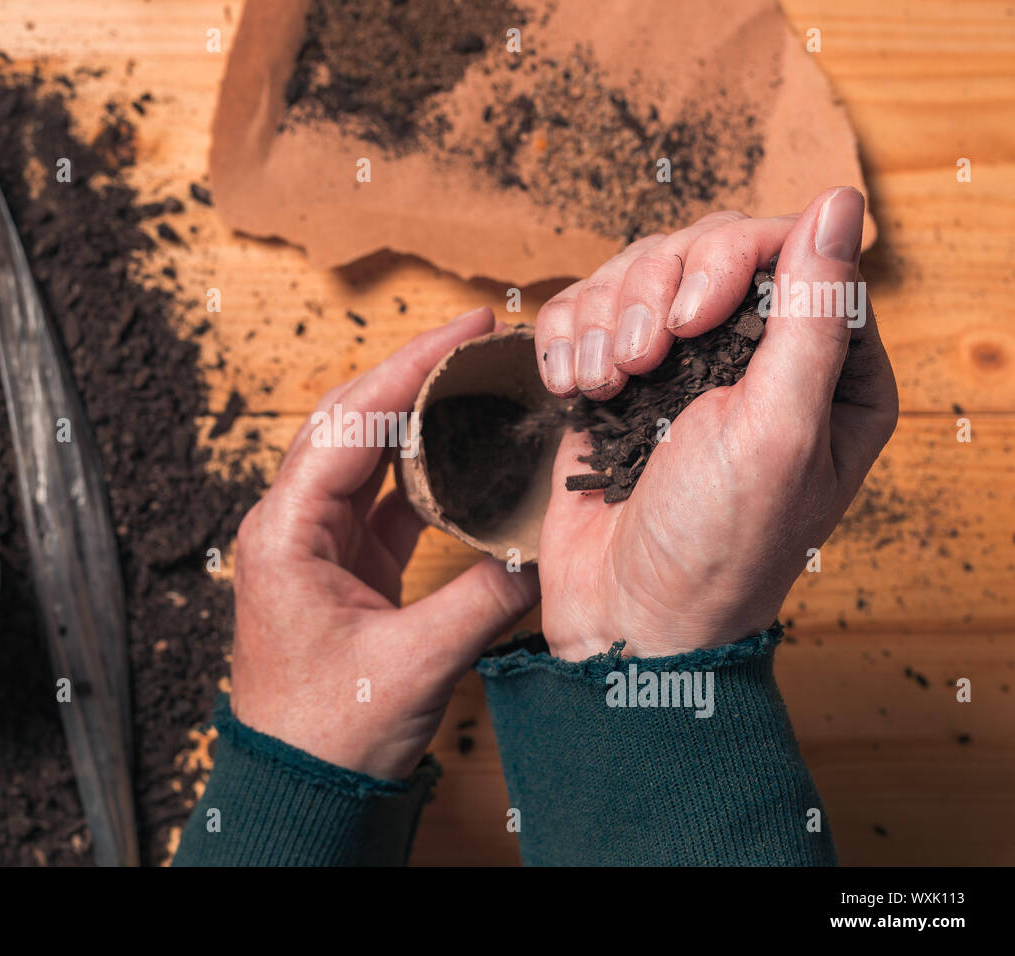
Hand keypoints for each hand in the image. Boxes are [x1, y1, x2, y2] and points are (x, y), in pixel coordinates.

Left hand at [230, 308, 539, 778]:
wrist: (297, 786)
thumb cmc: (327, 734)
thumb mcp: (415, 663)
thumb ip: (483, 600)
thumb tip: (540, 555)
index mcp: (286, 532)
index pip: (350, 423)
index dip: (409, 367)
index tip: (464, 328)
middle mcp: (290, 524)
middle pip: (350, 420)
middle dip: (412, 372)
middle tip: (475, 335)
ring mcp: (313, 541)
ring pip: (363, 451)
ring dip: (415, 413)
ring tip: (471, 376)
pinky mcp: (339, 563)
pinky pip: (379, 494)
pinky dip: (419, 465)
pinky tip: (459, 446)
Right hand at [535, 188, 896, 658]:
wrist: (627, 617)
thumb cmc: (719, 546)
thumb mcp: (780, 431)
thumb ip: (814, 314)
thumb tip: (841, 201)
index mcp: (825, 365)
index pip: (783, 246)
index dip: (725, 260)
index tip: (688, 320)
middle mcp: (756, 354)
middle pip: (698, 246)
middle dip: (651, 294)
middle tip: (639, 365)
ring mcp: (680, 364)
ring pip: (633, 271)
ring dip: (604, 321)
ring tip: (605, 386)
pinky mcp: (617, 379)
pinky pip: (584, 311)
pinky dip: (568, 339)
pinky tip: (574, 388)